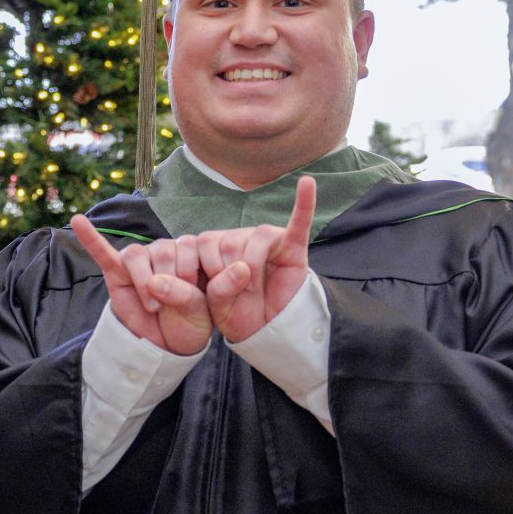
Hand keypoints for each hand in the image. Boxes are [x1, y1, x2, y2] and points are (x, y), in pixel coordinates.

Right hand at [69, 216, 212, 355]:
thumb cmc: (187, 323)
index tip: (194, 296)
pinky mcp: (115, 272)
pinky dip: (90, 238)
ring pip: (136, 254)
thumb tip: (155, 282)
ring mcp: (138, 261)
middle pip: (162, 249)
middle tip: (168, 306)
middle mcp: (163, 251)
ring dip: (143, 280)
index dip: (189, 270)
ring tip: (152, 306)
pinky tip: (78, 222)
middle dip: (167, 280)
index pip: (187, 245)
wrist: (165, 345)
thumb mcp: (198, 313)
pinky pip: (101, 251)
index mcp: (188, 254)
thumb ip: (184, 295)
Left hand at [196, 174, 316, 342]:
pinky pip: (299, 222)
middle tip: (239, 292)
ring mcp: (268, 240)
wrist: (267, 330)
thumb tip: (242, 268)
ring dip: (253, 264)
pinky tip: (307, 183)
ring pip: (257, 237)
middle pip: (230, 240)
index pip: (206, 241)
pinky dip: (304, 203)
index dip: (206, 268)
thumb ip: (218, 289)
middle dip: (230, 271)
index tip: (213, 290)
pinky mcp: (293, 247)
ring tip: (254, 285)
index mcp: (217, 246)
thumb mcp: (218, 305)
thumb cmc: (238, 313)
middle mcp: (241, 237)